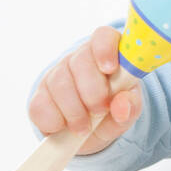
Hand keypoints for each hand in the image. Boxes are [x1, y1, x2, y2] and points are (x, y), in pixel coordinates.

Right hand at [28, 26, 142, 154]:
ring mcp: (57, 75)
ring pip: (60, 83)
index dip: (105, 49)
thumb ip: (131, 106)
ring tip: (85, 127)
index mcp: (107, 54)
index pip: (103, 36)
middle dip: (92, 91)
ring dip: (75, 111)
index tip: (110, 69)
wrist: (91, 134)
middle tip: (101, 111)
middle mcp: (80, 59)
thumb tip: (122, 107)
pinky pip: (41, 105)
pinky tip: (66, 127)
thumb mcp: (129, 110)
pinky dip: (55, 121)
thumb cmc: (114, 112)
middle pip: (80, 61)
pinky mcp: (39, 96)